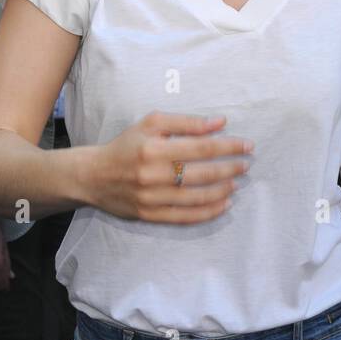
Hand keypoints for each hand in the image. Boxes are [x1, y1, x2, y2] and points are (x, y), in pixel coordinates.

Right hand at [80, 112, 251, 223]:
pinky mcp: (150, 215)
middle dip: (230, 168)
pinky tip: (224, 204)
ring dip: (223, 190)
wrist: (93, 176)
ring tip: (237, 183)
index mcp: (154, 148)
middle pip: (202, 173)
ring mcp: (151, 198)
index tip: (247, 145)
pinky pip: (185, 217)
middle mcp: (153, 174)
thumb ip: (186, 122)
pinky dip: (208, 212)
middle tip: (247, 164)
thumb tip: (220, 123)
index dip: (228, 146)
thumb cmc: (127, 145)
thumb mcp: (152, 124)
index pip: (201, 147)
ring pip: (196, 197)